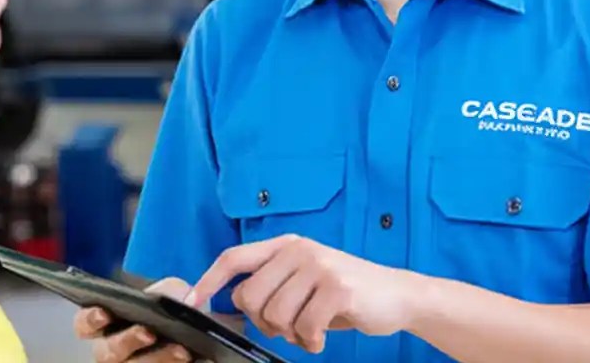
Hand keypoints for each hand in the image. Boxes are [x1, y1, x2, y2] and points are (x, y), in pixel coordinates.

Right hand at [73, 277, 196, 361]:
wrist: (187, 329)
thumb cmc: (165, 308)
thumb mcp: (168, 292)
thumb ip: (170, 291)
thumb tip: (183, 298)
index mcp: (103, 325)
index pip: (84, 324)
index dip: (90, 319)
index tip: (104, 312)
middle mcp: (111, 351)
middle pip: (108, 352)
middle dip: (128, 341)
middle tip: (149, 332)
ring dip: (158, 359)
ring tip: (182, 351)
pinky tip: (196, 359)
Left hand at [188, 234, 417, 353]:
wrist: (396, 295)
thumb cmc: (343, 293)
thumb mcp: (304, 279)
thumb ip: (272, 284)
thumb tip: (233, 304)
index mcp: (286, 246)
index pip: (234, 258)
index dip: (209, 280)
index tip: (192, 301)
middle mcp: (299, 251)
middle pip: (250, 297)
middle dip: (264, 322)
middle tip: (289, 327)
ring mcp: (319, 267)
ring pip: (275, 316)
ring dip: (291, 336)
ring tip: (310, 330)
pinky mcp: (337, 289)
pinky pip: (304, 328)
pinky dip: (311, 342)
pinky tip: (322, 337)